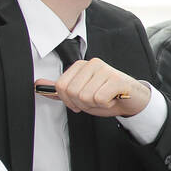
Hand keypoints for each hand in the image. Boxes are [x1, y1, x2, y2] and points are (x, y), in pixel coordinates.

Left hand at [35, 57, 150, 117]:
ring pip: (85, 97)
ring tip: (105, 99)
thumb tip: (37, 84)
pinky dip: (106, 105)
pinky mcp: (117, 79)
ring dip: (95, 105)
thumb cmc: (106, 96)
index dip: (69, 100)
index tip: (80, 101)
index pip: (61, 86)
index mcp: (80, 66)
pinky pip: (100, 99)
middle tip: (96, 101)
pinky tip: (113, 99)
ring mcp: (105, 70)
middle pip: (72, 93)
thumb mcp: (80, 94)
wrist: (132, 99)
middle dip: (83, 104)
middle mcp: (92, 64)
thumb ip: (60, 90)